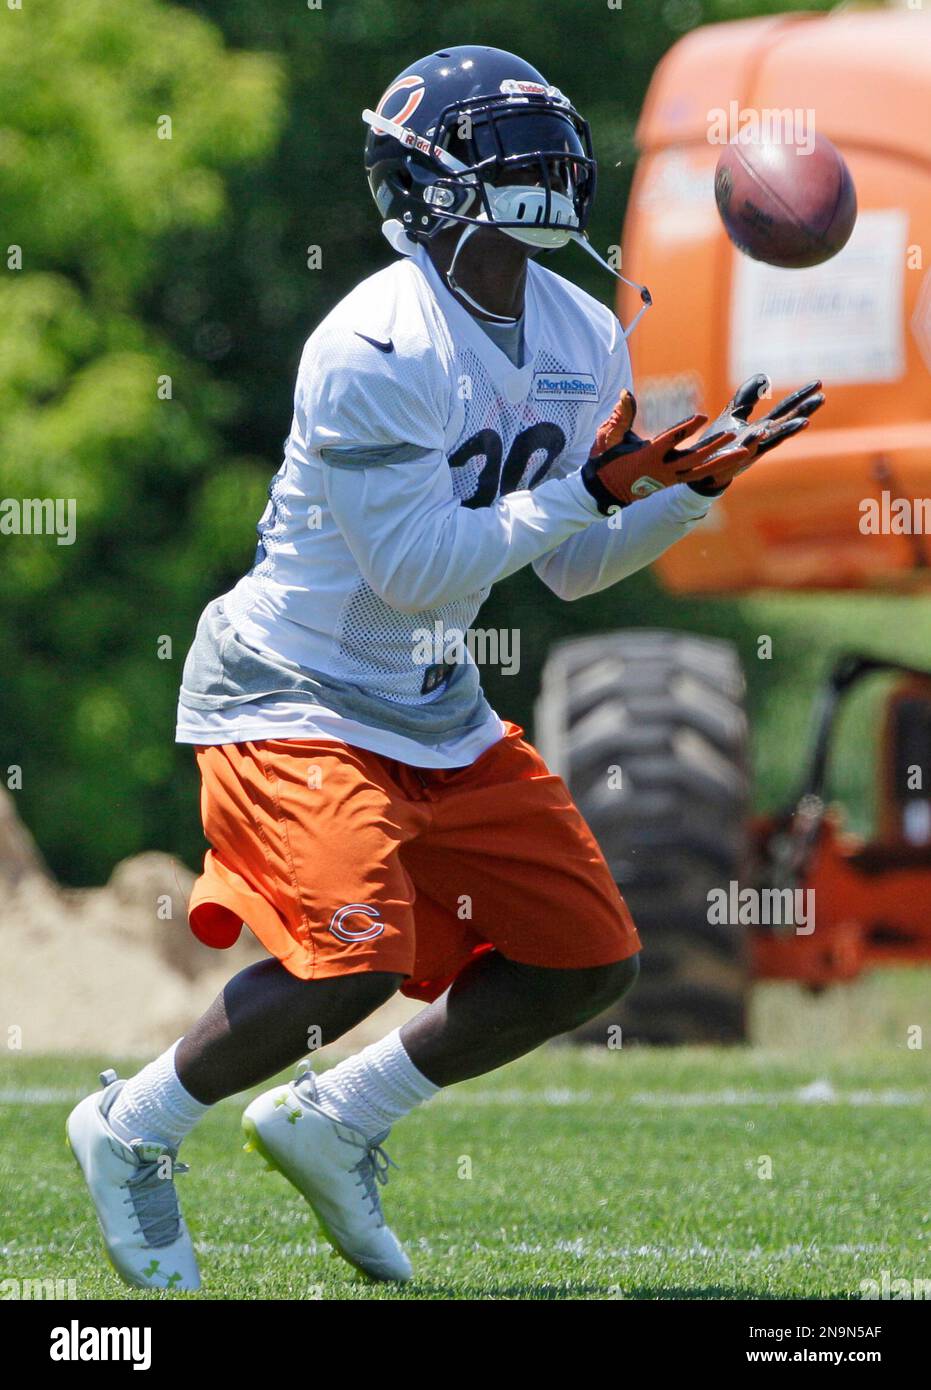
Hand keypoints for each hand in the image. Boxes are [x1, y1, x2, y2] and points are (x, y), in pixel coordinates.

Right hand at [580, 388, 750, 513]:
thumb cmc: (606, 462)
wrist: (604, 492)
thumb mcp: (608, 439)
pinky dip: (717, 468)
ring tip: (743, 450)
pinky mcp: (674, 480)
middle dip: (712, 447)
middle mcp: (662, 470)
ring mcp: (670, 478)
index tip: (701, 417)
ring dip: (722, 460)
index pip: (669, 442)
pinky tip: (732, 459)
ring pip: (701, 470)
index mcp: (646, 457)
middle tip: (731, 435)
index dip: (685, 429)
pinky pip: (700, 475)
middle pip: (692, 459)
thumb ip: (620, 417)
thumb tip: (626, 393)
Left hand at [687, 375, 824, 495]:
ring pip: (773, 440)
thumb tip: (765, 377)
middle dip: (804, 411)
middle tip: (822, 398)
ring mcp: (750, 449)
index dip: (801, 396)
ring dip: (788, 431)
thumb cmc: (720, 441)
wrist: (701, 466)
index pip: (785, 409)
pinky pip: (745, 449)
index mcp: (762, 427)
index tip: (819, 383)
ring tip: (805, 422)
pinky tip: (761, 431)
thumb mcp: (734, 413)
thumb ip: (747, 396)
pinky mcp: (734, 457)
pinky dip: (753, 441)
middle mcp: (761, 438)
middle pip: (786, 423)